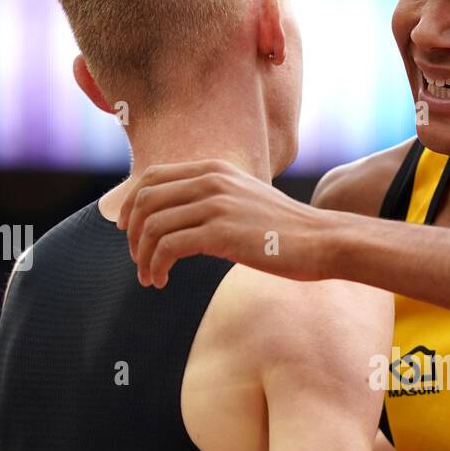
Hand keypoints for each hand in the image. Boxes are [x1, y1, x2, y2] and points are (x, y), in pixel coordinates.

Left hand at [116, 159, 330, 286]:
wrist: (321, 240)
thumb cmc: (286, 232)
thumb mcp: (245, 202)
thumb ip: (214, 201)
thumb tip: (181, 221)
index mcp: (215, 169)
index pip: (153, 177)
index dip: (131, 204)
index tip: (128, 230)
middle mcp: (211, 181)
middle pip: (146, 201)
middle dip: (132, 234)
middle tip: (138, 260)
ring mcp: (216, 205)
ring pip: (153, 226)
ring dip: (143, 257)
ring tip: (150, 277)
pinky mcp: (221, 233)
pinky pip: (169, 247)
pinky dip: (157, 266)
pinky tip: (162, 280)